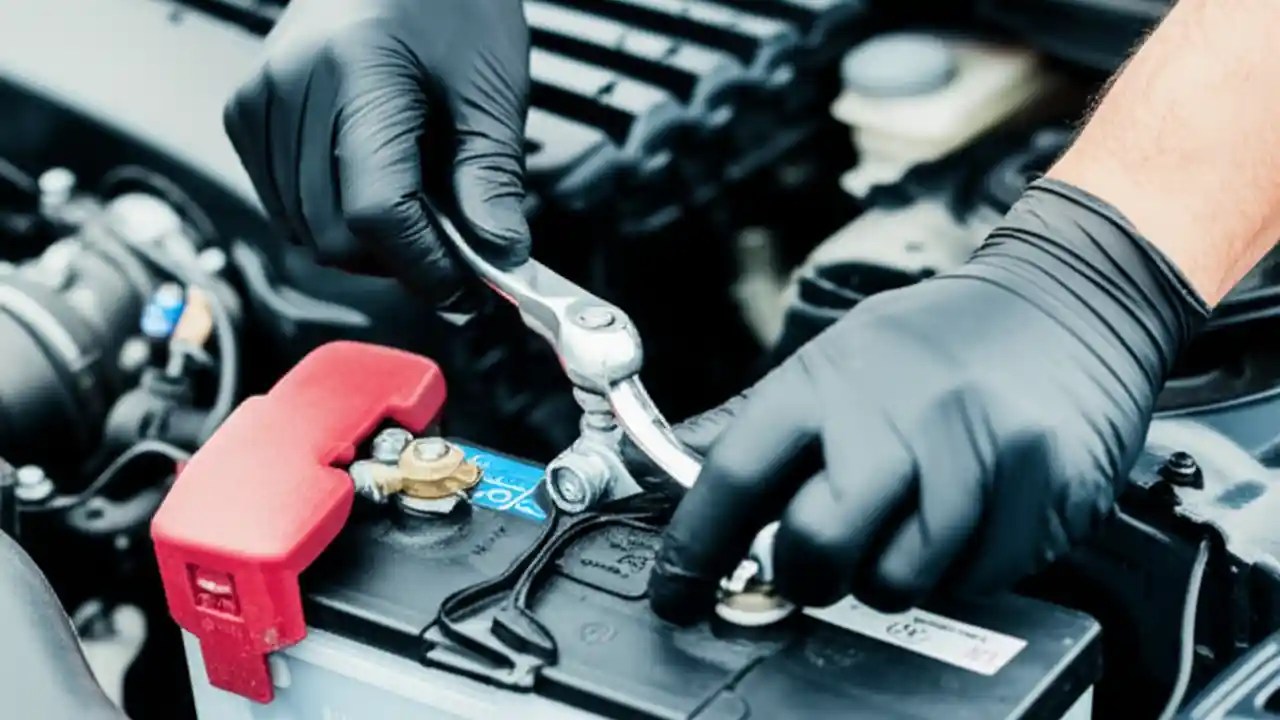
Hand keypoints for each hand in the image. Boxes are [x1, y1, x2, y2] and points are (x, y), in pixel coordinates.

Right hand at [223, 0, 530, 306]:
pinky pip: (285, 205)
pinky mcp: (246, 117)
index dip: (427, 266)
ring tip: (418, 203)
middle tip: (455, 250)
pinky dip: (333, 217)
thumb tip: (498, 255)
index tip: (468, 288)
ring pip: (306, 231)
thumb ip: (492, 177)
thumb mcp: (490, 85)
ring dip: (368, 244)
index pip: (378, 212)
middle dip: (401, 260)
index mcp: (358, 73)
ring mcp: (259, 103)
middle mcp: (291, 88)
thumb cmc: (447, 0)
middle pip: (335, 235)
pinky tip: (374, 184)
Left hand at [649, 179, 1208, 621]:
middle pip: (816, 542)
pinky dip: (961, 569)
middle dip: (807, 572)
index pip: (737, 473)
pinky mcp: (1039, 484)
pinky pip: (975, 579)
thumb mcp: (838, 356)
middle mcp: (894, 407)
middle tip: (821, 561)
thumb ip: (756, 421)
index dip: (696, 545)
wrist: (1070, 298)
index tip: (676, 588)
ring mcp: (971, 445)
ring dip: (890, 575)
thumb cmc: (942, 340)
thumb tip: (671, 468)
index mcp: (827, 375)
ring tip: (909, 526)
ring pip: (897, 578)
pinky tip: (970, 516)